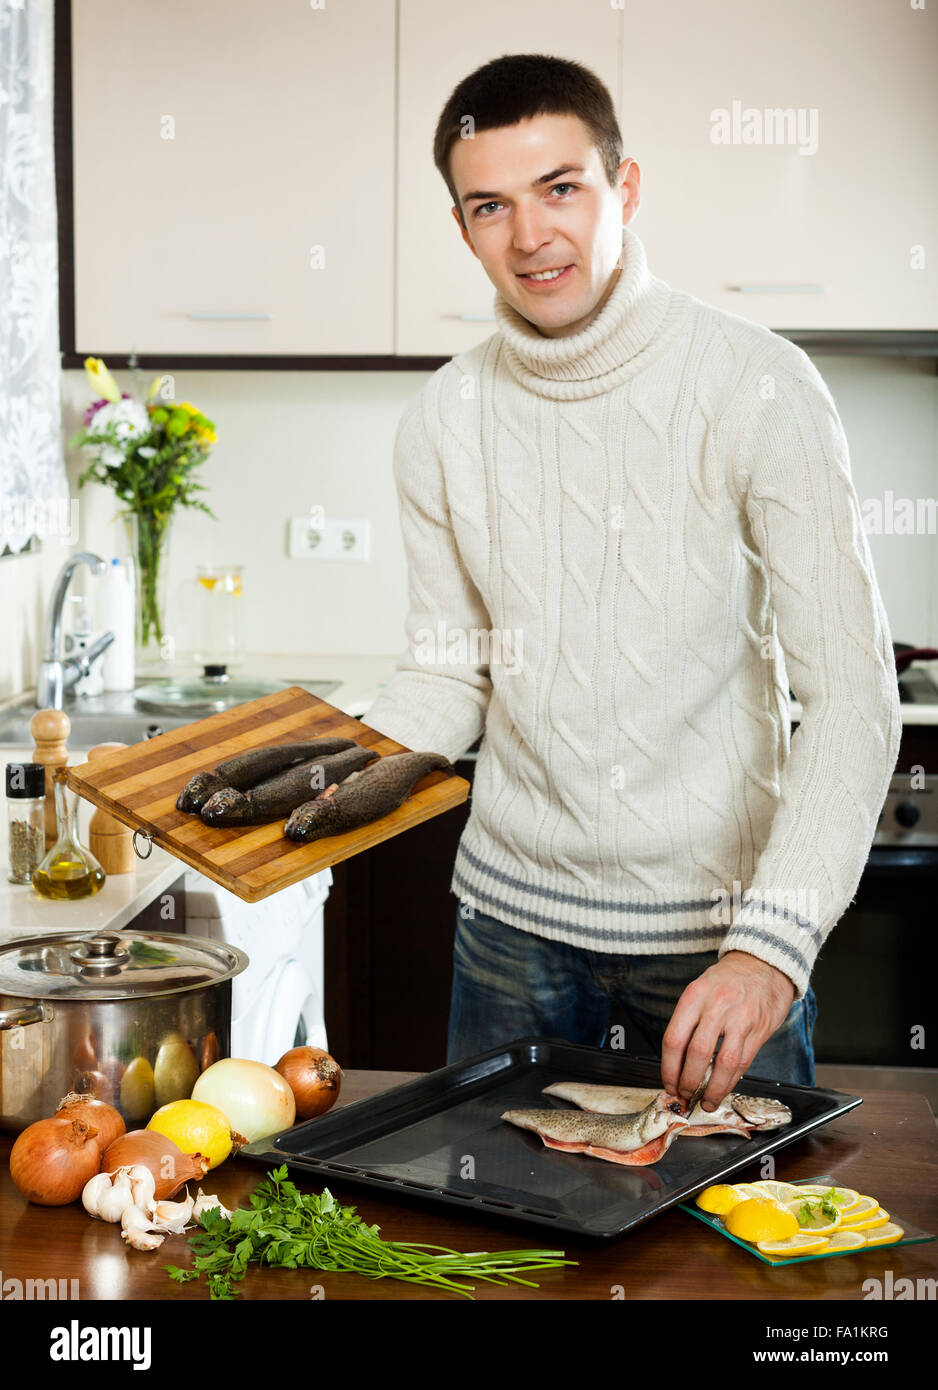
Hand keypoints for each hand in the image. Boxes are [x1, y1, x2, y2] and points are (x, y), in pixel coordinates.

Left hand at [660, 952, 795, 1109]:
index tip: (669, 1084)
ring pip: (723, 1063)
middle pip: (697, 1054)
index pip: (674, 1039)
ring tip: (706, 1102)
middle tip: (684, 1095)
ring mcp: (740, 1019)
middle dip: (688, 1082)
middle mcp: (716, 1007)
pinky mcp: (758, 1030)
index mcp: (694, 997)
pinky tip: (724, 1088)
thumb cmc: (727, 979)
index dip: (669, 1069)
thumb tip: (676, 1062)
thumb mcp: (699, 989)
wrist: (764, 964)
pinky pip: (743, 1062)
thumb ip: (688, 1021)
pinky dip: (732, 1081)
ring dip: (713, 1089)